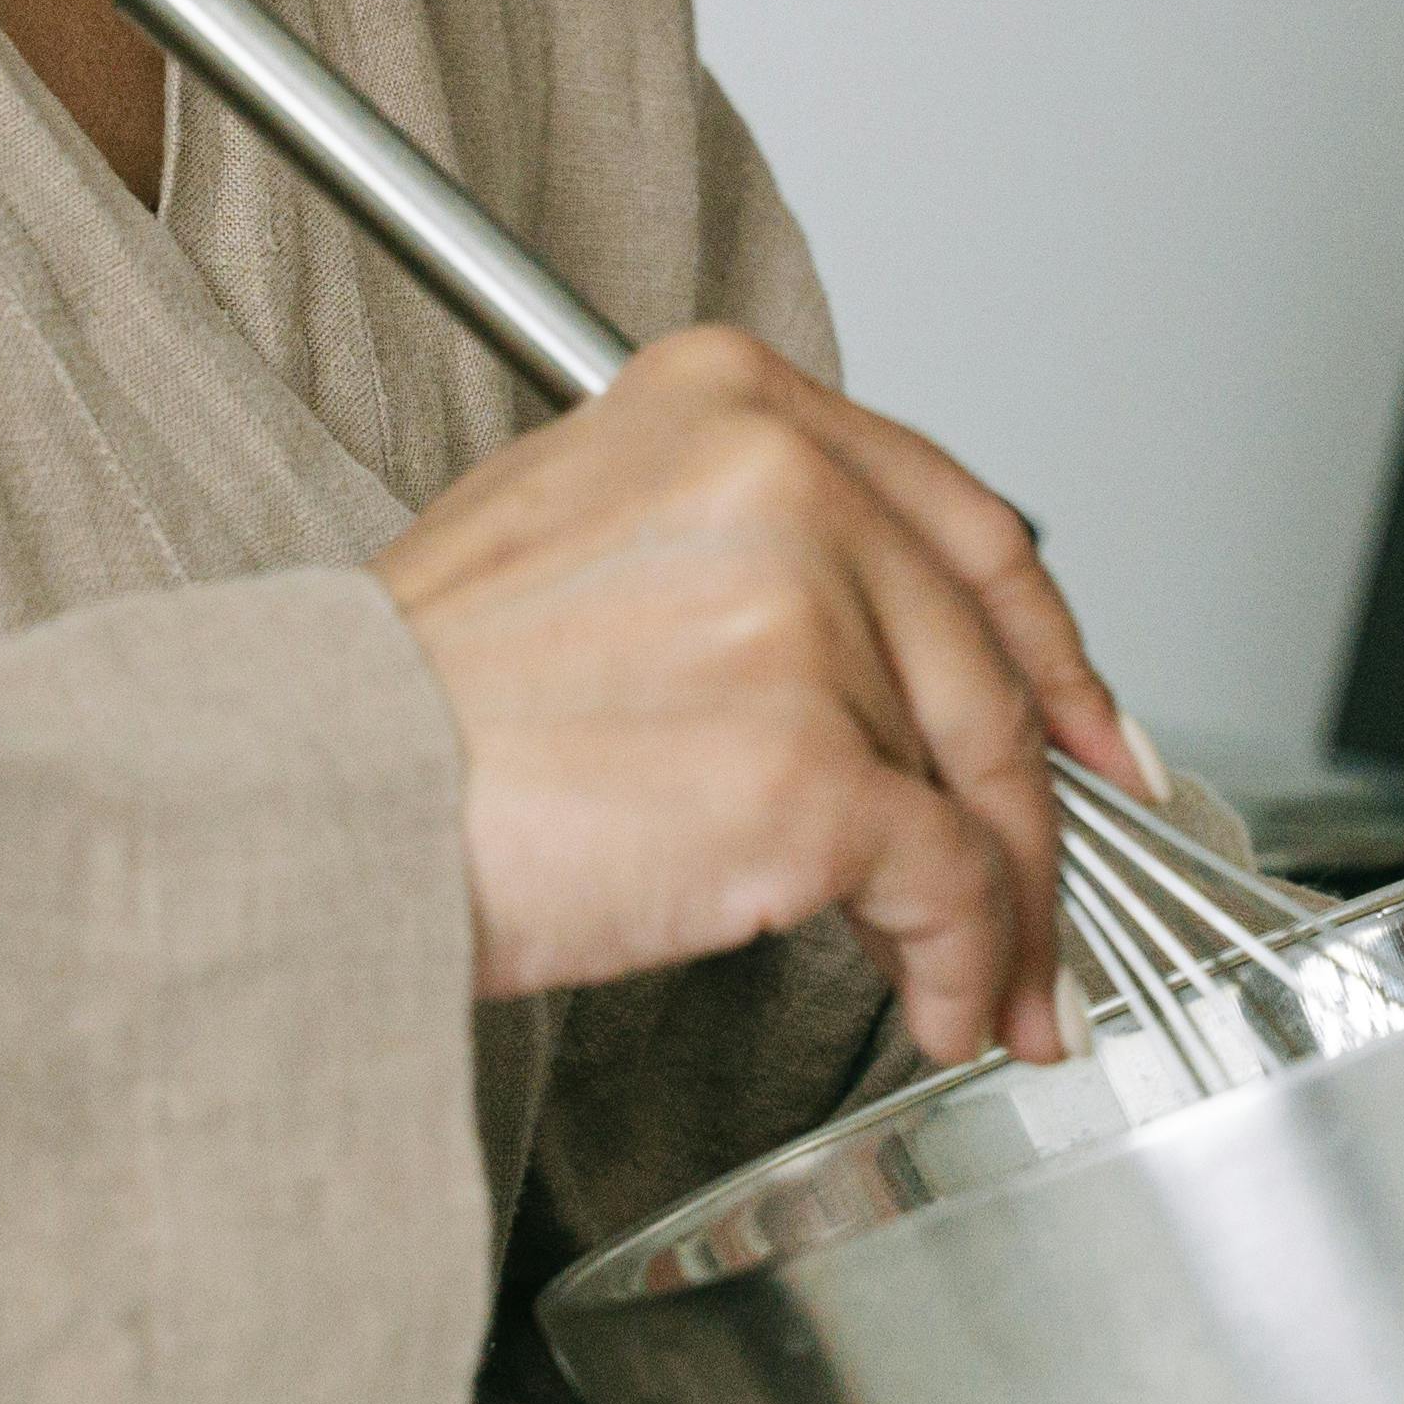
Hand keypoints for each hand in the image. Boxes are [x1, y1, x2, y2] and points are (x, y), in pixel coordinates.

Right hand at [369, 324, 1157, 1071]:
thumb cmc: (414, 695)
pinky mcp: (807, 769)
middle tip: (1047, 907)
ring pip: (973, 784)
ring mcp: (803, 624)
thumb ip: (749, 553)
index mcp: (733, 400)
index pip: (963, 520)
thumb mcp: (584, 528)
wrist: (314, 794)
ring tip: (979, 983)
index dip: (1048, 647)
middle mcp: (785, 482)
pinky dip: (959, 962)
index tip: (1089, 729)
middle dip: (1035, 812)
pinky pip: (943, 881)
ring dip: (994, 911)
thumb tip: (885, 677)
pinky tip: (937, 1003)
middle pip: (983, 664)